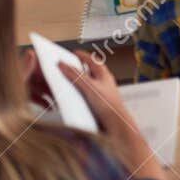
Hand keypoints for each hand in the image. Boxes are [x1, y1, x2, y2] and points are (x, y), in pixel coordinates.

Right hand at [61, 52, 152, 167]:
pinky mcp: (98, 106)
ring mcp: (102, 95)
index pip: (92, 61)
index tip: (73, 52)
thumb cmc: (108, 106)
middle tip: (67, 66)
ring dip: (78, 82)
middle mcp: (104, 84)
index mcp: (104, 76)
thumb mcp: (89, 87)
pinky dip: (78, 95)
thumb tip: (63, 64)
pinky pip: (87, 97)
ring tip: (66, 82)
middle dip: (79, 68)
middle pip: (91, 72)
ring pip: (88, 85)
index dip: (82, 56)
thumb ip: (76, 75)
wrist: (116, 127)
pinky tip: (72, 100)